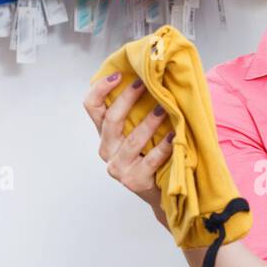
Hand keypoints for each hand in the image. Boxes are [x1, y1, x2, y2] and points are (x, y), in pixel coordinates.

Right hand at [83, 73, 173, 223]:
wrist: (163, 192)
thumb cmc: (152, 155)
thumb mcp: (139, 132)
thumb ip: (137, 112)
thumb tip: (151, 78)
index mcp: (105, 134)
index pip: (91, 107)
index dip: (100, 89)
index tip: (119, 75)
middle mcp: (107, 149)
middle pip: (111, 120)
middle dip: (128, 99)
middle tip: (146, 85)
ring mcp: (118, 167)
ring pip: (132, 139)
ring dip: (149, 122)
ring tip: (164, 109)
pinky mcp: (134, 180)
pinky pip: (151, 159)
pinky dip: (164, 146)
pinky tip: (175, 136)